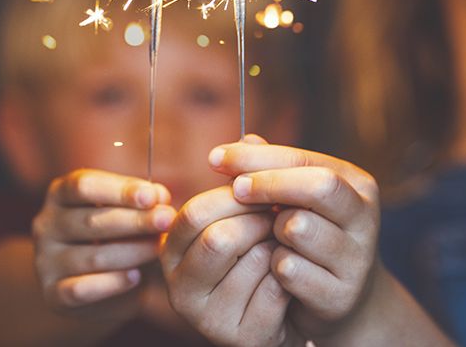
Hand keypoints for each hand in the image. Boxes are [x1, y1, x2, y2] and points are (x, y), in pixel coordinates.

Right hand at [32, 168, 174, 315]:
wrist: (97, 284)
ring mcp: (45, 261)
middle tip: (167, 221)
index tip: (152, 197)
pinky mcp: (52, 294)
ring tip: (160, 248)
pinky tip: (135, 277)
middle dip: (135, 221)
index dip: (119, 190)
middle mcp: (46, 225)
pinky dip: (111, 283)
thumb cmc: (116, 234)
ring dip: (132, 251)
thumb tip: (159, 197)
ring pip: (92, 256)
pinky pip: (81, 290)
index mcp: (60, 194)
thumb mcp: (126, 210)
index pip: (83, 186)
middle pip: (90, 220)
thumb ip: (141, 201)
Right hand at [160, 179, 294, 346]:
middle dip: (259, 222)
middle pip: (219, 238)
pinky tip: (292, 275)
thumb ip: (244, 177)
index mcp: (173, 249)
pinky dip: (291, 275)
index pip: (196, 212)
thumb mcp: (244, 214)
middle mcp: (179, 287)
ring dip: (279, 247)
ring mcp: (207, 317)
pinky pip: (275, 290)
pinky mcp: (240, 336)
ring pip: (252, 262)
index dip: (235, 196)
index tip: (263, 190)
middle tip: (281, 216)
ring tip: (286, 245)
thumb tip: (248, 138)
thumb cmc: (258, 251)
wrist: (282, 308)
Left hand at [208, 137, 380, 338]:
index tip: (216, 159)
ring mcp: (356, 258)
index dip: (258, 158)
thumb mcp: (295, 199)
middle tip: (236, 190)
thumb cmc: (309, 238)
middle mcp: (364, 217)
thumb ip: (271, 169)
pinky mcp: (340, 295)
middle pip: (318, 186)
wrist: (339, 300)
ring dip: (272, 231)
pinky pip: (291, 270)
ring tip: (270, 237)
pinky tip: (274, 267)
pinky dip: (273, 265)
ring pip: (300, 228)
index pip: (305, 159)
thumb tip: (235, 145)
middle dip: (269, 185)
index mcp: (356, 184)